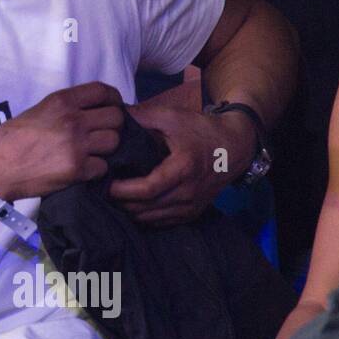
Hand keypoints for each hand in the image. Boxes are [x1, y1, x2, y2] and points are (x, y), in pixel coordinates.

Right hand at [0, 82, 125, 201]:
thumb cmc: (11, 139)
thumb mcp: (37, 111)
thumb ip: (64, 108)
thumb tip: (88, 111)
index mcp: (61, 101)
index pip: (103, 91)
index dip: (113, 99)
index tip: (112, 107)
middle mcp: (73, 120)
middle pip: (116, 118)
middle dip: (112, 126)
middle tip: (100, 134)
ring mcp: (77, 145)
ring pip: (114, 142)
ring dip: (106, 149)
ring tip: (92, 152)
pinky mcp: (77, 169)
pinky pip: (103, 167)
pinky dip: (95, 170)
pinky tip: (82, 169)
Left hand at [107, 104, 253, 225]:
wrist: (235, 146)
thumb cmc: (200, 129)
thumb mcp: (172, 117)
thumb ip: (142, 116)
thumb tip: (113, 116)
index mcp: (183, 168)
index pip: (147, 189)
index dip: (122, 190)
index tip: (107, 183)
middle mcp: (189, 191)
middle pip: (146, 208)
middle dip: (121, 202)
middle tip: (104, 191)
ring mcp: (193, 205)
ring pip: (152, 218)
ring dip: (131, 211)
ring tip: (115, 198)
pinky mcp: (193, 212)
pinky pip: (163, 222)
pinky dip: (145, 217)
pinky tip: (133, 205)